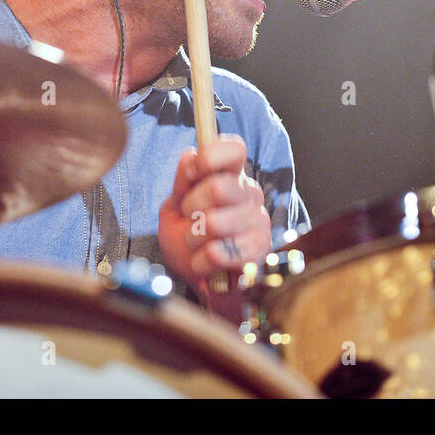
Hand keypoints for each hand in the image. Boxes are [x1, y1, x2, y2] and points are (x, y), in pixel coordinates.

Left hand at [158, 134, 271, 322]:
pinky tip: (203, 263)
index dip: (210, 157)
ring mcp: (259, 222)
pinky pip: (221, 251)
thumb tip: (190, 153)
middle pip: (219, 187)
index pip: (235, 150)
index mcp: (231, 178)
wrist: (201, 284)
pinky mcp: (260, 251)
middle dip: (191, 207)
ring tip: (195, 246)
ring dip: (194, 238)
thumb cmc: (188, 244)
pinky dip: (202, 261)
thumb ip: (181, 184)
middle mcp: (249, 195)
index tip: (190, 174)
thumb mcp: (174, 210)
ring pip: (216, 222)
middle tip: (189, 221)